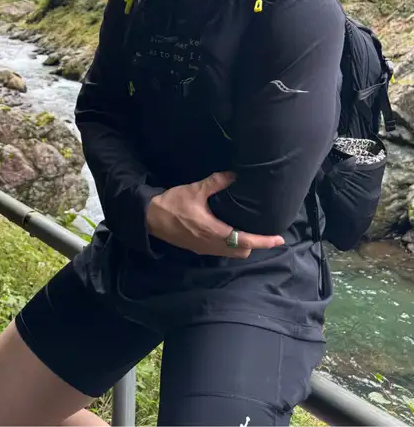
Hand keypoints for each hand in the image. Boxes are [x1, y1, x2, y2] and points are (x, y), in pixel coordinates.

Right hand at [146, 171, 284, 257]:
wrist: (150, 217)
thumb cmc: (173, 204)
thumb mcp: (196, 189)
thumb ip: (217, 182)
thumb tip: (235, 175)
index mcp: (213, 231)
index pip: (245, 240)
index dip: (263, 241)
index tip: (279, 239)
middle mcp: (212, 245)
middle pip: (242, 251)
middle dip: (256, 244)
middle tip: (265, 232)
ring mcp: (205, 249)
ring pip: (232, 253)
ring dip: (244, 245)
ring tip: (251, 232)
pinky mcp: (199, 249)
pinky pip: (222, 251)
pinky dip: (232, 245)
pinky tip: (231, 231)